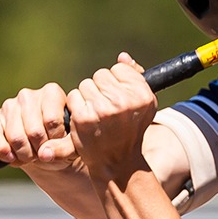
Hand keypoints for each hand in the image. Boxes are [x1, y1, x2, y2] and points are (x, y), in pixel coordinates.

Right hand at [0, 83, 80, 173]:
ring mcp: (9, 105)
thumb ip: (65, 148)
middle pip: (34, 131)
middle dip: (39, 151)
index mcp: (51, 93)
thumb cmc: (61, 143)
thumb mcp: (73, 145)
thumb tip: (44, 153)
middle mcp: (28, 95)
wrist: (44, 152)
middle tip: (43, 154)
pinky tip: (13, 158)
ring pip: (15, 137)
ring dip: (24, 155)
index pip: (52, 120)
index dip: (55, 141)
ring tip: (31, 156)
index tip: (57, 145)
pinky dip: (3, 153)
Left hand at [67, 54, 156, 181]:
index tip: (119, 99)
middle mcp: (123, 101)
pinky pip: (74, 96)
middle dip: (101, 89)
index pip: (119, 68)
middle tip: (106, 109)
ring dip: (87, 97)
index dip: (116, 83)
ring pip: (86, 84)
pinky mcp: (84, 117)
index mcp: (141, 95)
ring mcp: (102, 109)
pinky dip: (76, 106)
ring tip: (97, 115)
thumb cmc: (130, 130)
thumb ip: (135, 78)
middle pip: (100, 75)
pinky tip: (86, 119)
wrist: (117, 161)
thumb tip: (122, 57)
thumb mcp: (143, 106)